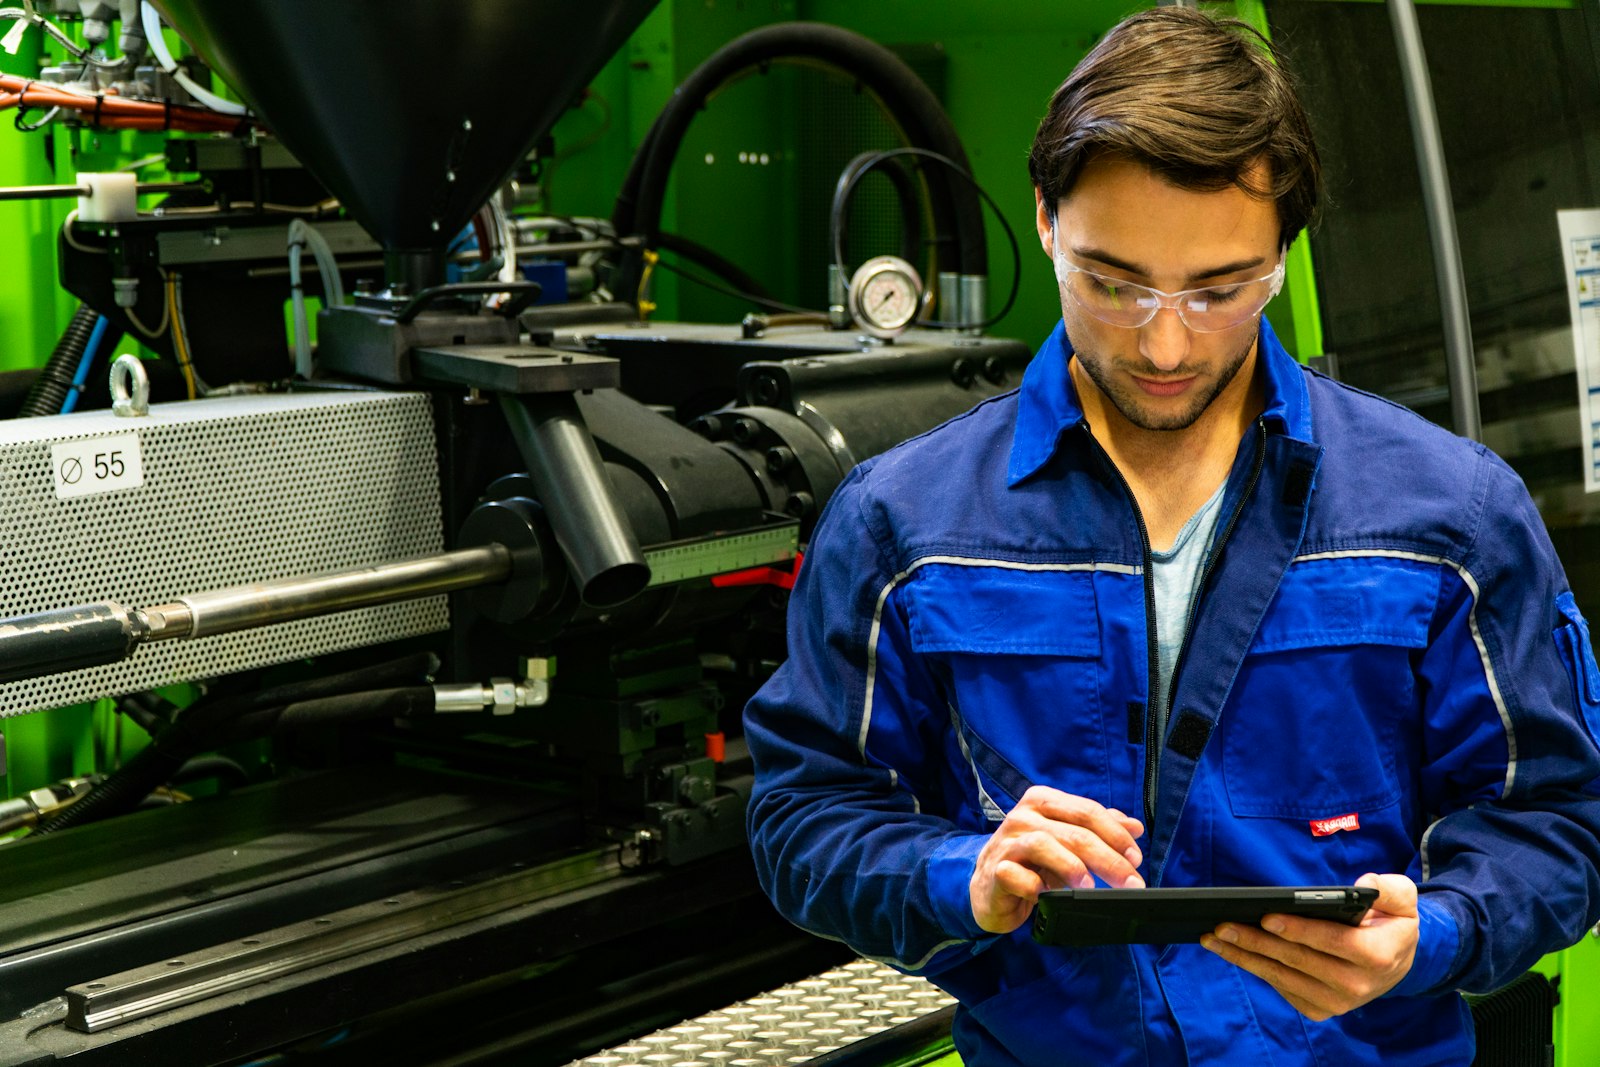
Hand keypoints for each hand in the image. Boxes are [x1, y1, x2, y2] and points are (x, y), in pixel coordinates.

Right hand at [969, 785, 1144, 933]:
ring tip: (1090, 887)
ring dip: (1073, 867)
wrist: (988, 886)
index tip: (1136, 858)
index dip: (1116, 835)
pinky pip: (1017, 875)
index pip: (1088, 811)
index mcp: (1043, 801)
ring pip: (1044, 845)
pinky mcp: (994, 870)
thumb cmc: (1031, 861)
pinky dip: (1036, 887)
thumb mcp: (1065, 839)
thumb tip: (1135, 826)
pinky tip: (1048, 896)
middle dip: (1108, 858)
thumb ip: (1097, 829)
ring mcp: (1006, 842)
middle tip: (1131, 882)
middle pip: (1074, 832)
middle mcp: (1023, 816)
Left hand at [1201, 872, 1418, 1019]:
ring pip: (1282, 977)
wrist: (1396, 962)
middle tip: (1223, 926)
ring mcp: (1336, 1002)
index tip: (1267, 917)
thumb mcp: (1402, 900)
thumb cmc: (1391, 923)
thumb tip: (1363, 884)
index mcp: (1377, 956)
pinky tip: (1231, 952)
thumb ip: (1391, 889)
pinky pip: (1280, 987)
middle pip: (1298, 961)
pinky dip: (1255, 969)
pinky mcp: (1318, 1009)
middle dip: (1257, 942)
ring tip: (1214, 938)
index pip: (1332, 942)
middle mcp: (1356, 985)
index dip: (1299, 930)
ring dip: (1244, 957)